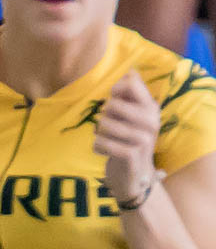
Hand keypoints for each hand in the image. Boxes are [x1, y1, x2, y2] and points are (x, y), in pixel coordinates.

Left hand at [97, 72, 161, 207]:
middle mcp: (151, 121)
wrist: (133, 176)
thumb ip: (129, 95)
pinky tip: (103, 151)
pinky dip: (97, 146)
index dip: (115, 89)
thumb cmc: (127, 141)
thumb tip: (130, 72)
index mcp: (151, 108)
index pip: (131, 84)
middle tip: (109, 126)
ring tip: (107, 139)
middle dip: (103, 115)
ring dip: (98, 132)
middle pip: (113, 104)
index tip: (114, 100)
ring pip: (104, 123)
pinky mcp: (132, 156)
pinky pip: (101, 142)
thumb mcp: (131, 117)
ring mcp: (144, 139)